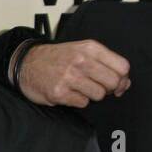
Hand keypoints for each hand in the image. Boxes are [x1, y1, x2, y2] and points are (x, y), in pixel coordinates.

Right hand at [15, 40, 130, 107]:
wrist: (27, 63)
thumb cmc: (57, 58)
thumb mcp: (82, 51)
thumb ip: (105, 64)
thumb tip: (125, 83)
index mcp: (90, 48)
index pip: (122, 66)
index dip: (122, 78)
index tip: (115, 82)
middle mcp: (80, 60)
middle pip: (113, 82)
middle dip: (108, 88)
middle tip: (97, 86)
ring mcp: (69, 77)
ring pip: (99, 95)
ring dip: (92, 95)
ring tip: (80, 88)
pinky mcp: (59, 92)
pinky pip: (83, 103)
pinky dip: (78, 100)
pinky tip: (69, 92)